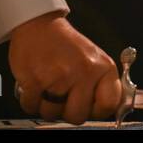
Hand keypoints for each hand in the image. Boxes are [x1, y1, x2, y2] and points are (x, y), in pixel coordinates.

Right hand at [8, 13, 122, 124]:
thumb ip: (102, 84)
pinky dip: (31, 101)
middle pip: (78, 116)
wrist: (40, 25)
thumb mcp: (95, 58)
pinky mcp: (35, 81)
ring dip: (47, 106)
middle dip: (68, 111)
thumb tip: (111, 108)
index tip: (89, 107)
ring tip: (49, 87)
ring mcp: (59, 78)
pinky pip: (31, 107)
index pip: (109, 105)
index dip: (97, 111)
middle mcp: (84, 73)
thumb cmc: (66, 44)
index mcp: (103, 67)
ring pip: (52, 114)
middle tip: (63, 97)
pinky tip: (36, 86)